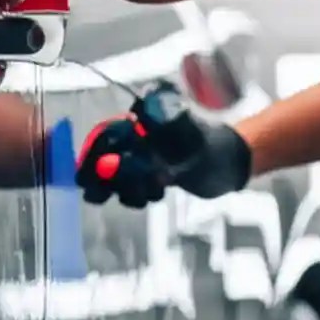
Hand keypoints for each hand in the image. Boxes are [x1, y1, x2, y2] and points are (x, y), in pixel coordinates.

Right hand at [76, 83, 252, 207]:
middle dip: (102, 176)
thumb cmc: (211, 150)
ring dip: (124, 188)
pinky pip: (135, 183)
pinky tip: (153, 194)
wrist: (236, 161)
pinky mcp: (156, 171)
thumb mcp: (178, 157)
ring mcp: (149, 155)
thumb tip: (109, 168)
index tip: (83, 176)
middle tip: (96, 195)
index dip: (92, 154)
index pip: (106, 136)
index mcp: (144, 124)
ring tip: (145, 193)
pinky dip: (138, 193)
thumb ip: (144, 163)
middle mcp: (142, 137)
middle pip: (108, 155)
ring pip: (120, 173)